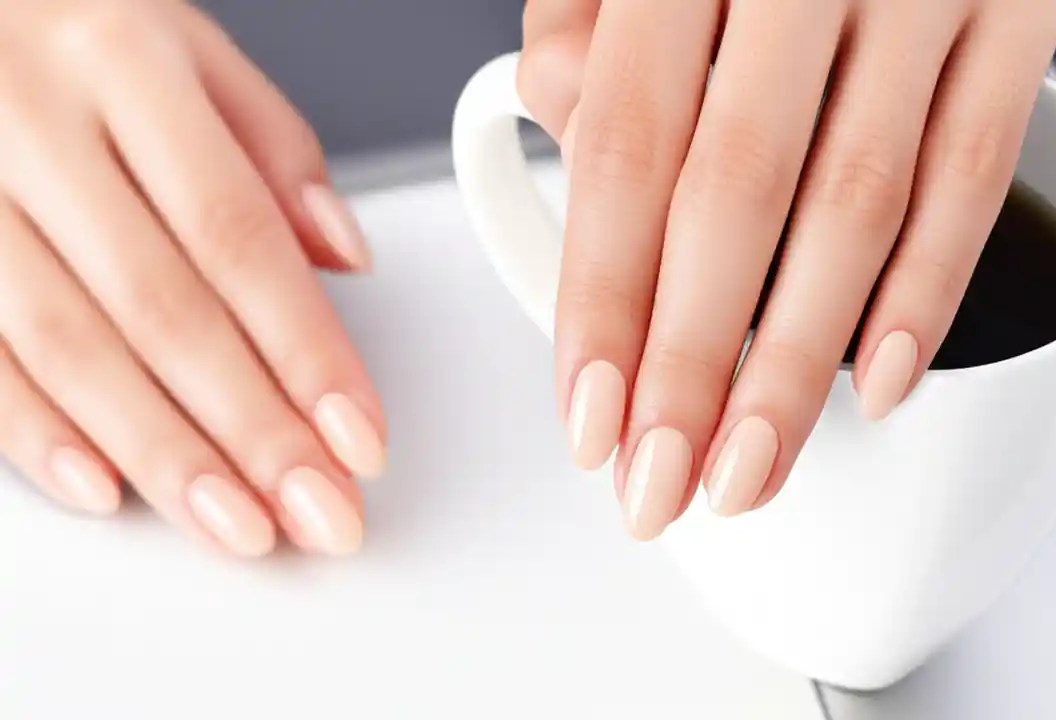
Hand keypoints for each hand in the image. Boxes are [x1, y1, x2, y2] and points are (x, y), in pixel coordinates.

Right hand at [0, 0, 385, 556]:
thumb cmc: (63, 20)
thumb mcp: (183, 42)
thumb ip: (273, 149)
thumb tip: (343, 255)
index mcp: (122, 59)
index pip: (237, 234)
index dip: (306, 350)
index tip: (358, 436)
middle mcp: (29, 118)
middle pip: (161, 304)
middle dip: (249, 427)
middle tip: (316, 508)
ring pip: (66, 341)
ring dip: (160, 451)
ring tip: (234, 523)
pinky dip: (35, 430)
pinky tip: (106, 487)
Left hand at [519, 0, 1055, 538]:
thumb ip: (588, 28)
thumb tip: (571, 127)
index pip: (628, 142)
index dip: (605, 295)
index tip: (589, 418)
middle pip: (740, 193)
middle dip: (694, 364)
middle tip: (661, 484)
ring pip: (858, 204)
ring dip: (799, 364)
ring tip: (753, 470)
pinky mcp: (1018, 9)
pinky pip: (974, 169)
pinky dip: (927, 291)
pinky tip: (876, 386)